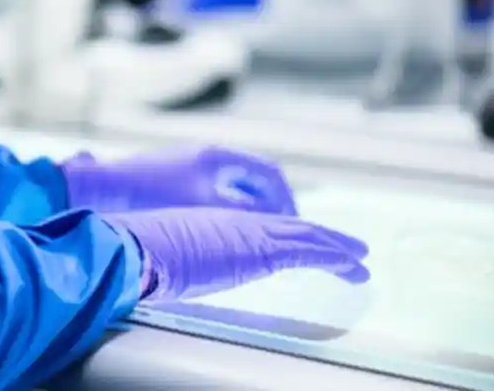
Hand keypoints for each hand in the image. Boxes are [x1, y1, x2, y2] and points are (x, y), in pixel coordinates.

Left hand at [63, 146, 297, 215]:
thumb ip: (241, 214)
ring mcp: (183, 168)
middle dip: (269, 205)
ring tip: (249, 237)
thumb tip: (273, 222)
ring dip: (244, 209)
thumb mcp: (203, 208)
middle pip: (251, 180)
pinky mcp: (165, 182)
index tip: (295, 225)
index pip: (269, 175)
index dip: (287, 201)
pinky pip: (207, 194)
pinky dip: (221, 211)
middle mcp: (203, 158)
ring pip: (228, 188)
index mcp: (218, 158)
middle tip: (277, 232)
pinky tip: (213, 235)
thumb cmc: (146, 194)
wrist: (94, 187)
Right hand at [106, 207, 369, 302]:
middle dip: (319, 237)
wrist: (136, 245)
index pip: (256, 227)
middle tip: (345, 249)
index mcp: (210, 223)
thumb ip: (170, 259)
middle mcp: (235, 220)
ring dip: (336, 248)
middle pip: (288, 226)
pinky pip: (310, 251)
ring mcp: (250, 231)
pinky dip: (336, 258)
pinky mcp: (263, 248)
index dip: (282, 234)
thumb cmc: (134, 253)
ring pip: (306, 235)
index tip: (298, 244)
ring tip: (359, 260)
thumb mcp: (158, 256)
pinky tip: (354, 267)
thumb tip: (156, 274)